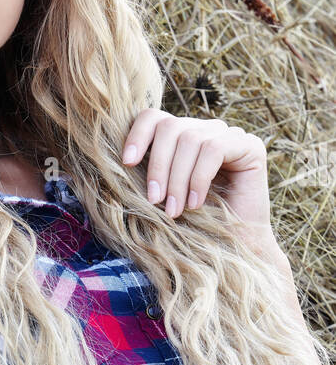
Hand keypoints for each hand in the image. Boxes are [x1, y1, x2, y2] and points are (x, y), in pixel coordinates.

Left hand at [121, 110, 270, 228]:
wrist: (233, 248)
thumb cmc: (192, 226)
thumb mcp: (161, 195)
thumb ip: (146, 174)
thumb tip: (113, 160)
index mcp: (181, 137)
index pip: (154, 117)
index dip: (137, 134)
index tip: (127, 163)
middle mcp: (206, 130)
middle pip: (170, 127)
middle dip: (157, 166)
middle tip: (154, 200)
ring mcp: (229, 135)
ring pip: (191, 139)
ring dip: (177, 179)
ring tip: (175, 210)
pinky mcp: (251, 146)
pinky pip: (215, 150)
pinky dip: (199, 178)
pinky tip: (196, 204)